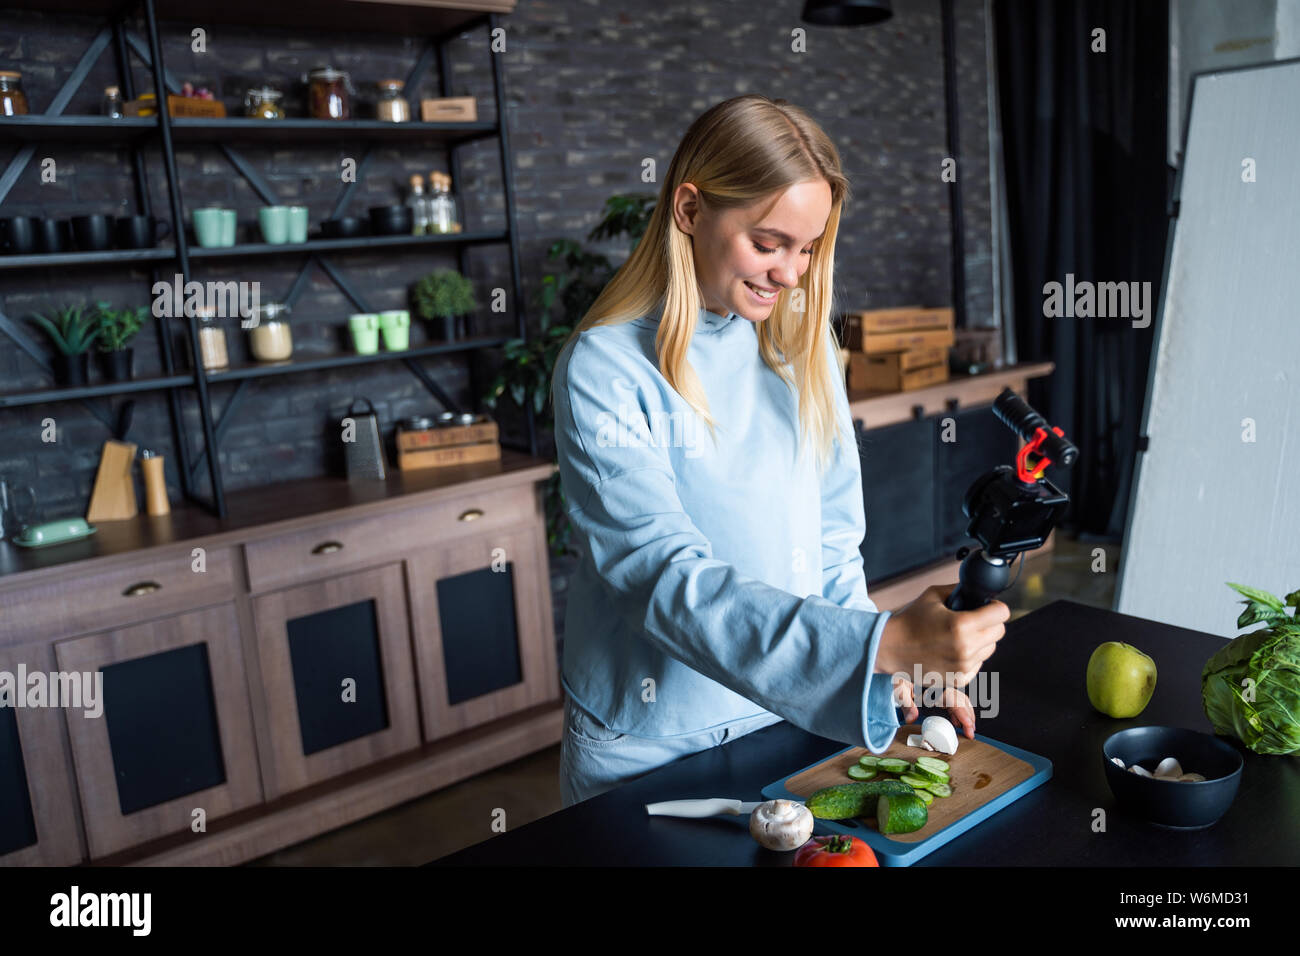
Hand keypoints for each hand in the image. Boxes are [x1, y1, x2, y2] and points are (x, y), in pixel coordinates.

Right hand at [877, 583, 1009, 688]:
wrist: (890, 647)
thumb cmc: (910, 620)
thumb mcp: (933, 595)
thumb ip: (959, 590)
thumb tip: (978, 590)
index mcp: (961, 625)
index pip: (1001, 614)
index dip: (995, 606)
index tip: (987, 606)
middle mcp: (966, 648)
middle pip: (999, 632)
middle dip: (990, 623)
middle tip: (974, 619)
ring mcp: (963, 666)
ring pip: (990, 649)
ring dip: (981, 640)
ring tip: (960, 635)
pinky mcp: (959, 679)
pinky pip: (978, 663)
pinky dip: (971, 656)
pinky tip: (953, 649)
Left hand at [892, 678, 976, 739]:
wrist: (899, 665)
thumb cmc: (899, 675)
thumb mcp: (900, 688)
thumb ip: (906, 704)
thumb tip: (911, 719)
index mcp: (935, 683)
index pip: (954, 699)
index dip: (963, 713)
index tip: (968, 726)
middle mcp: (943, 683)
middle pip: (962, 700)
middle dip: (968, 717)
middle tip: (970, 733)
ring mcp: (943, 686)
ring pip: (961, 699)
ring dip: (967, 714)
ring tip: (968, 729)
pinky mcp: (942, 689)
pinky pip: (956, 699)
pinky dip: (960, 711)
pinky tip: (957, 722)